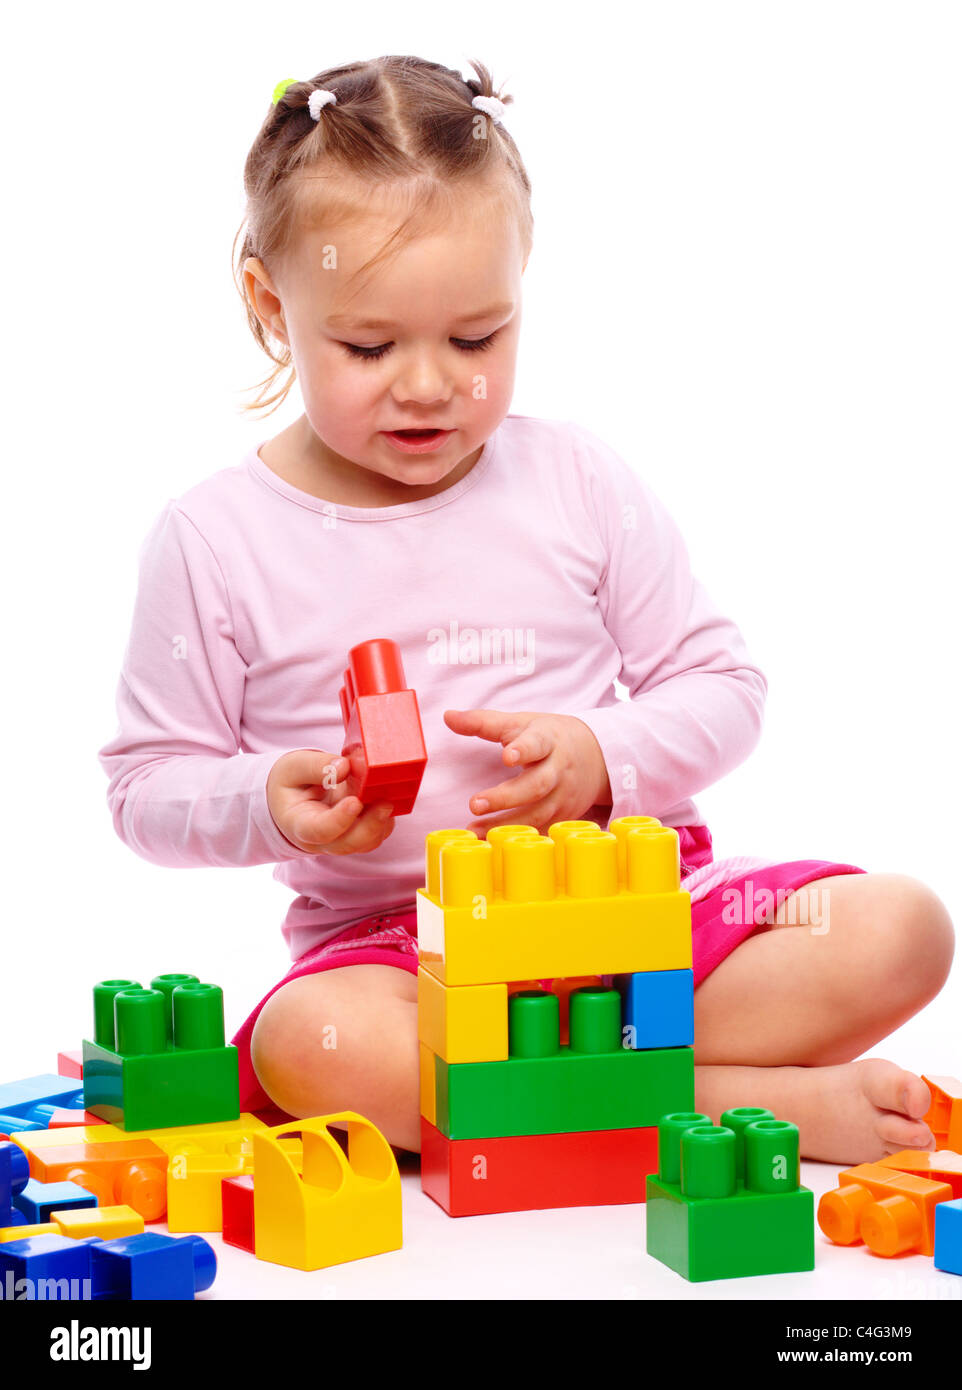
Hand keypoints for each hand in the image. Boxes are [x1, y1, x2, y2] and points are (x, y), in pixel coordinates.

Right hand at [266, 750, 394, 854]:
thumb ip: (316, 767)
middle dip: (370, 826)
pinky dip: (385, 819)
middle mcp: (322, 840)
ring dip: (381, 823)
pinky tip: (387, 797)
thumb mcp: (293, 768)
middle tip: (385, 803)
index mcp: (300, 825)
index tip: (355, 802)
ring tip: (387, 797)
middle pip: (348, 844)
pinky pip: (376, 833)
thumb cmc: (291, 783)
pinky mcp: (358, 832)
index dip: (339, 820)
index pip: (320, 831)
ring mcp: (342, 839)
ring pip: (366, 842)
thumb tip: (345, 767)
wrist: (293, 797)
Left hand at [443, 709, 610, 834]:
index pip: (537, 743)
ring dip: (505, 824)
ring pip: (537, 813)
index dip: (523, 750)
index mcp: (547, 740)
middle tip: (474, 804)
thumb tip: (448, 716)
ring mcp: (562, 796)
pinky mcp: (562, 816)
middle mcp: (557, 769)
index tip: (507, 757)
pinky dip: (519, 839)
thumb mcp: (521, 722)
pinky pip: (541, 830)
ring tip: (474, 829)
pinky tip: (494, 845)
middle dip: (506, 797)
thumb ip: (484, 722)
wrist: (596, 756)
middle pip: (535, 785)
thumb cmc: (549, 737)